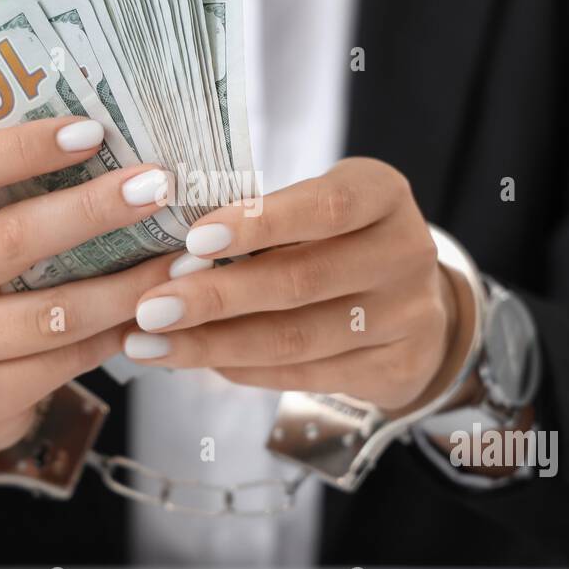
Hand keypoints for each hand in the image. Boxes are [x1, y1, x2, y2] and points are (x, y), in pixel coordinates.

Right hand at [0, 117, 173, 462]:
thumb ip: (19, 194)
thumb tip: (117, 147)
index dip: (26, 146)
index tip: (94, 130)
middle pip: (11, 239)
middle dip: (93, 210)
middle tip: (156, 188)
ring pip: (51, 313)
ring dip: (126, 285)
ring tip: (181, 261)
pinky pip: (63, 361)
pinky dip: (116, 335)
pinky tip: (154, 315)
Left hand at [123, 157, 452, 409]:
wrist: (418, 308)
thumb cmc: (341, 241)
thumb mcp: (317, 209)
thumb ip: (262, 221)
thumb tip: (171, 250)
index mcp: (383, 194)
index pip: (326, 206)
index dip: (260, 222)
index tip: (193, 239)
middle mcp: (404, 252)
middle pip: (301, 280)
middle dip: (216, 296)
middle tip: (150, 307)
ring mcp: (407, 317)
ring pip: (296, 337)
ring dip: (214, 343)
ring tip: (152, 343)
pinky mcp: (396, 369)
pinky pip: (305, 374)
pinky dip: (242, 369)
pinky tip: (197, 361)